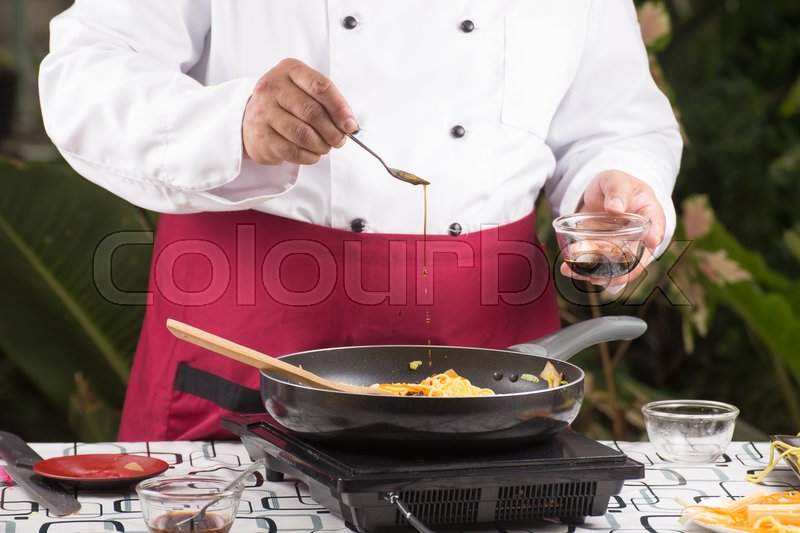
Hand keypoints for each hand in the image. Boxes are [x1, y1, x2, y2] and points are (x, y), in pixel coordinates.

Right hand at [242, 59, 357, 164]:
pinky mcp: (261, 135)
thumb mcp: (306, 91)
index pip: (321, 87)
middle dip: (332, 131)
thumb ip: (328, 103)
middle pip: (312, 112)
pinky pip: (292, 151)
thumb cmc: (288, 104)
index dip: (340, 108)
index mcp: (290, 70)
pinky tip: (313, 154)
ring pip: (303, 134)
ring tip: (325, 147)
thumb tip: (349, 124)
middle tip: (339, 140)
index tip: (350, 124)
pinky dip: (309, 156)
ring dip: (321, 145)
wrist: (252, 118)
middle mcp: (273, 87)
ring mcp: (263, 111)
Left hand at [560, 170, 665, 289]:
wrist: (600, 196)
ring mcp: (622, 249)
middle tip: (605, 268)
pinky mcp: (605, 254)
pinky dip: (583, 271)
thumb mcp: (615, 180)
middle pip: (637, 257)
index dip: (656, 234)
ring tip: (579, 271)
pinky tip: (569, 270)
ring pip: (617, 268)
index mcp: (649, 214)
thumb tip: (615, 208)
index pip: (657, 225)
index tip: (651, 241)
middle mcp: (640, 238)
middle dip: (622, 267)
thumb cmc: (614, 185)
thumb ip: (617, 190)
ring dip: (599, 274)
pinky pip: (598, 267)